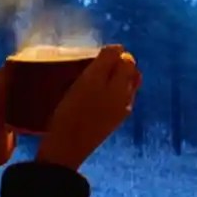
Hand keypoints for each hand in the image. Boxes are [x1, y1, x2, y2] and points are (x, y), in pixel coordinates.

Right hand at [36, 45, 140, 170]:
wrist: (67, 148)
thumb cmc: (74, 111)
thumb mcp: (89, 80)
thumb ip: (106, 62)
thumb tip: (119, 48)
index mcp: (122, 86)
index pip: (126, 59)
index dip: (112, 52)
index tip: (95, 54)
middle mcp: (126, 98)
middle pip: (129, 73)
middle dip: (116, 64)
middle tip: (94, 63)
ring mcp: (119, 112)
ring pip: (123, 87)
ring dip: (113, 78)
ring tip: (93, 77)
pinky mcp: (109, 123)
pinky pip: (115, 100)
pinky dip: (108, 92)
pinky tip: (92, 95)